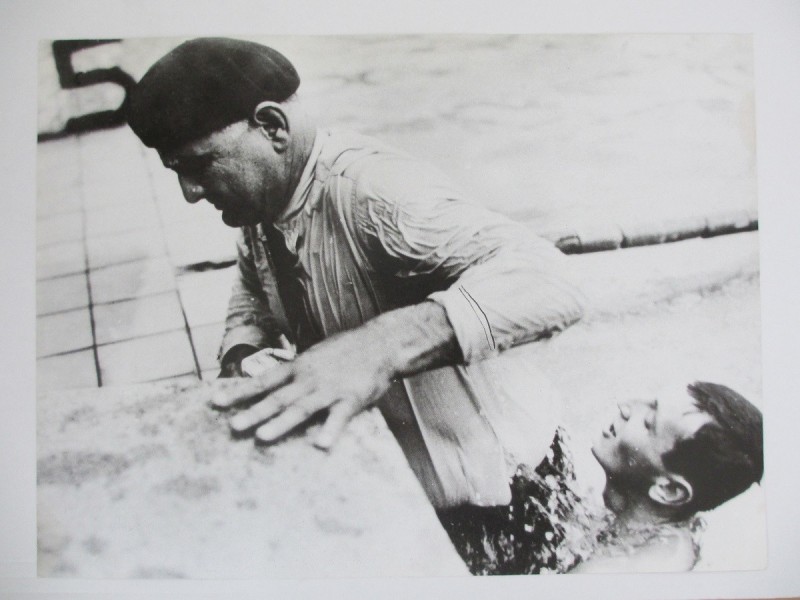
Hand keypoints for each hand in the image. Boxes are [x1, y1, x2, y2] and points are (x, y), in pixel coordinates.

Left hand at [209, 302, 459, 449]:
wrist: (380, 342)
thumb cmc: (346, 351)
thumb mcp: (315, 356)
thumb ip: (295, 372)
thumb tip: (270, 384)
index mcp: (299, 367)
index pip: (263, 381)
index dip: (240, 392)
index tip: (216, 402)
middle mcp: (309, 378)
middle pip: (277, 398)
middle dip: (253, 412)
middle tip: (233, 426)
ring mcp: (330, 389)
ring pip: (301, 408)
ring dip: (281, 422)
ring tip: (262, 437)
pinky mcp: (352, 399)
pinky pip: (339, 417)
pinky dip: (330, 430)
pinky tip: (321, 446)